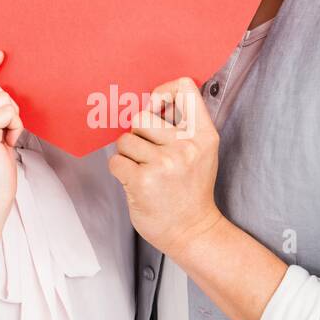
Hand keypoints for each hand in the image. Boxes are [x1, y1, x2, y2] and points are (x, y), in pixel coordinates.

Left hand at [108, 76, 221, 257]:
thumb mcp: (201, 153)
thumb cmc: (190, 192)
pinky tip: (136, 182)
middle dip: (138, 135)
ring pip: (125, 139)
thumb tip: (152, 101)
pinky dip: (121, 171)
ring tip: (145, 171)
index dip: (163, 92)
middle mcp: (185, 146)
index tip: (157, 107)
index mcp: (203, 136)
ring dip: (128, 155)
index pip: (184, 88)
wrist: (191, 231)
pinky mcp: (142, 180)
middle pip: (142, 116)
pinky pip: (116, 161)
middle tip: (149, 156)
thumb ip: (183, 127)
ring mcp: (164, 163)